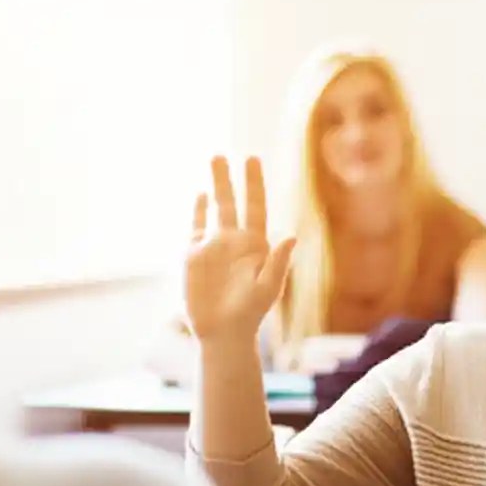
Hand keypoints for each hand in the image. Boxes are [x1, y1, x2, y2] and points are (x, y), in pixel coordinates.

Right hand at [184, 156, 294, 344]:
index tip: (252, 160)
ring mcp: (214, 247)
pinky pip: (196, 227)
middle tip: (228, 154)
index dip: (254, 184)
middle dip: (232, 179)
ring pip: (215, 209)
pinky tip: (200, 195)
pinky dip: (197, 211)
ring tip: (215, 159)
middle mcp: (235, 242)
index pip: (255, 207)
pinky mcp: (194, 256)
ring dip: (216, 186)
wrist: (222, 332)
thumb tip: (291, 235)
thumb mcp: (268, 288)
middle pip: (234, 202)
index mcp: (256, 246)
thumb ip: (278, 262)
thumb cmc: (250, 314)